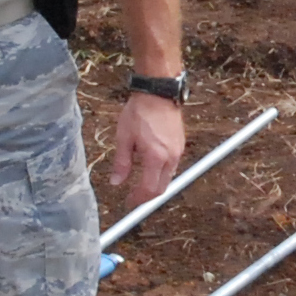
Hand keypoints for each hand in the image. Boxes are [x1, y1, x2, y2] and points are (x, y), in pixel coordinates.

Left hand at [110, 90, 183, 208]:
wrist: (158, 93)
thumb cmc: (140, 111)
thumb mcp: (124, 137)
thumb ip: (121, 163)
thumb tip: (116, 182)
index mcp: (155, 157)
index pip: (149, 189)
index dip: (138, 199)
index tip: (129, 202)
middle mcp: (170, 157)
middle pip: (161, 188)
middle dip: (147, 196)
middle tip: (134, 198)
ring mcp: (178, 151)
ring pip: (168, 178)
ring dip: (155, 185)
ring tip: (140, 184)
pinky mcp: (180, 145)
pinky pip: (172, 166)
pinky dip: (161, 173)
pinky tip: (150, 168)